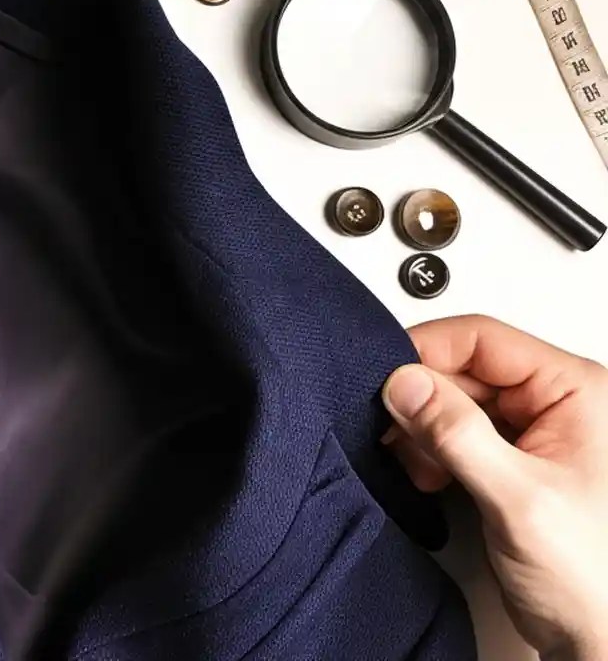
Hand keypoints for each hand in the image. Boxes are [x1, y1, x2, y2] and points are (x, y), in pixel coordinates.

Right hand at [381, 315, 607, 659]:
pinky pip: (458, 433)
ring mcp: (536, 432)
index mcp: (577, 391)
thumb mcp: (516, 497)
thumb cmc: (592, 577)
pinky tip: (429, 476)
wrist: (596, 638)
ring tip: (421, 465)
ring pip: (456, 401)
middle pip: (465, 369)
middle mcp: (558, 404)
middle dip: (423, 402)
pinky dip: (432, 451)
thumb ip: (457, 434)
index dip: (426, 353)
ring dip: (424, 431)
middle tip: (398, 434)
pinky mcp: (513, 460)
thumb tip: (405, 384)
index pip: (483, 340)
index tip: (384, 380)